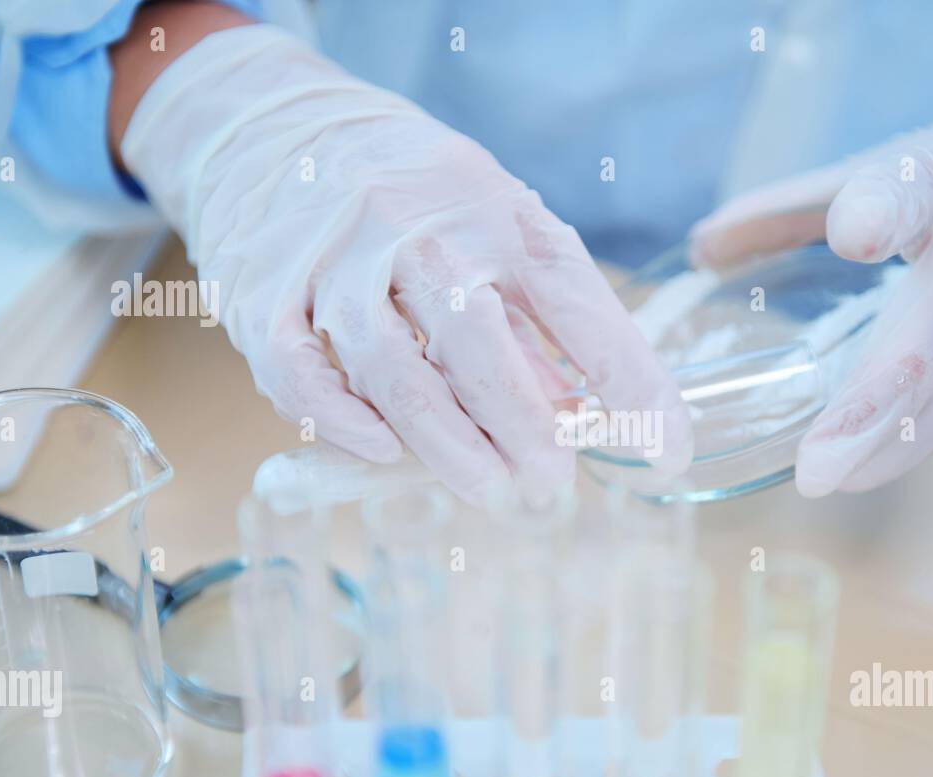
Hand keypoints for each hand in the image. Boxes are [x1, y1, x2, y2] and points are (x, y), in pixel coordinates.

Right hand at [119, 24, 691, 503]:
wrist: (280, 128)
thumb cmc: (416, 198)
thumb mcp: (496, 231)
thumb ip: (536, 324)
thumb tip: (580, 419)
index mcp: (496, 211)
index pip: (577, 305)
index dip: (629, 383)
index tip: (666, 448)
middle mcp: (418, 226)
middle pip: (477, 340)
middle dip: (524, 428)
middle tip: (550, 486)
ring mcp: (337, 256)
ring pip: (391, 366)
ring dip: (446, 443)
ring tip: (489, 491)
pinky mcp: (266, 288)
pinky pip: (301, 370)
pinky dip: (344, 421)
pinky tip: (384, 453)